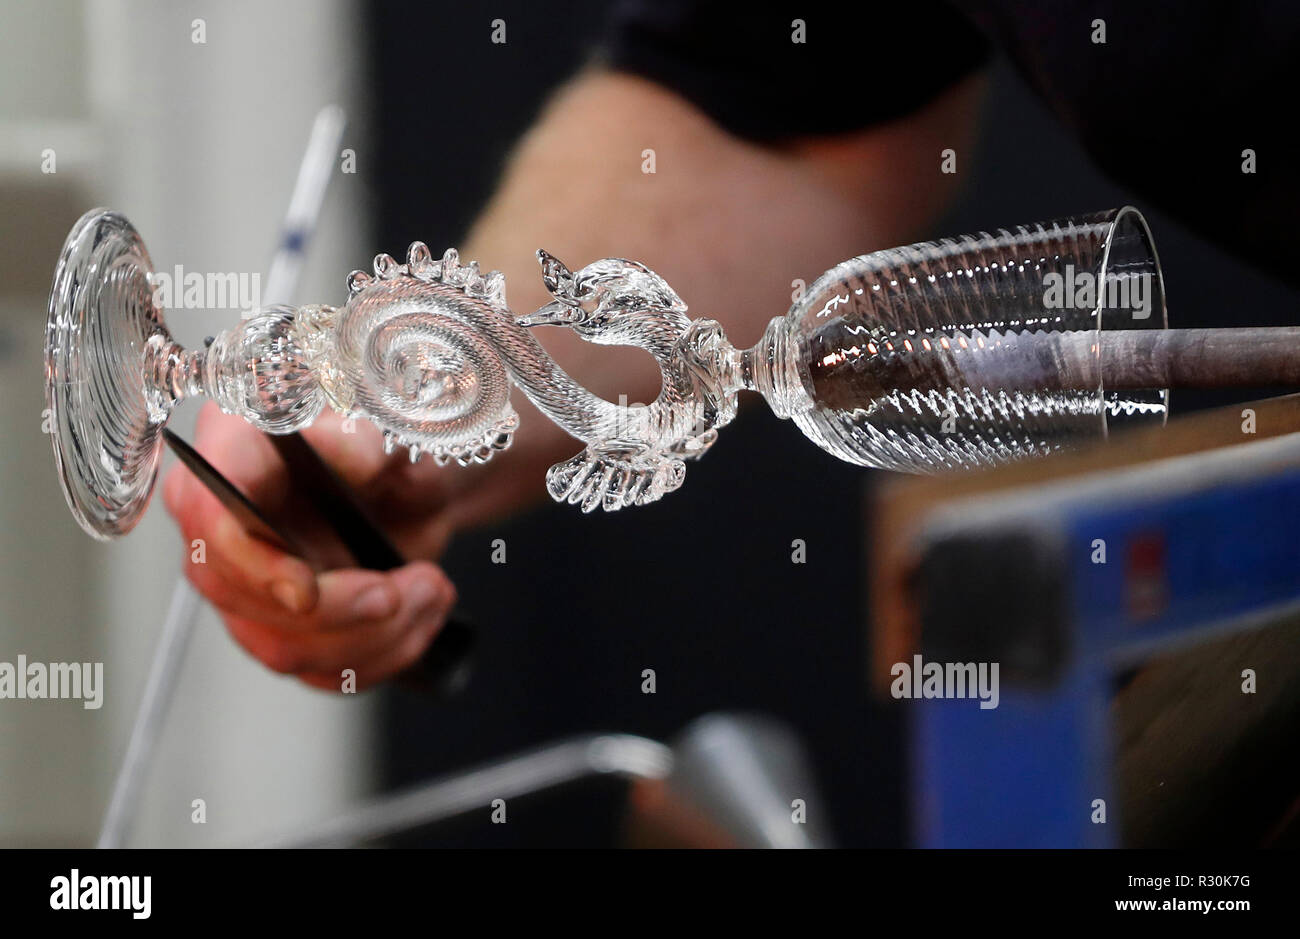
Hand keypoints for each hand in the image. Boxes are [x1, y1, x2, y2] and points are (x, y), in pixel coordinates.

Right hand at [163, 403, 460, 691]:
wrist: (423, 488)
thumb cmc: (394, 447)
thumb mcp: (391, 428)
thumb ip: (369, 439)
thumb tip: (357, 458)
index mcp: (233, 448)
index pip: (207, 516)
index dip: (252, 564)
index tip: (307, 591)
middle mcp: (222, 518)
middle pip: (237, 595)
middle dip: (336, 609)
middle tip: (403, 591)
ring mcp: (246, 581)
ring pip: (281, 645)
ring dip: (373, 635)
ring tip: (429, 592)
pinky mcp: (280, 626)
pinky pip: (317, 670)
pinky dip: (382, 655)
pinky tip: (420, 618)